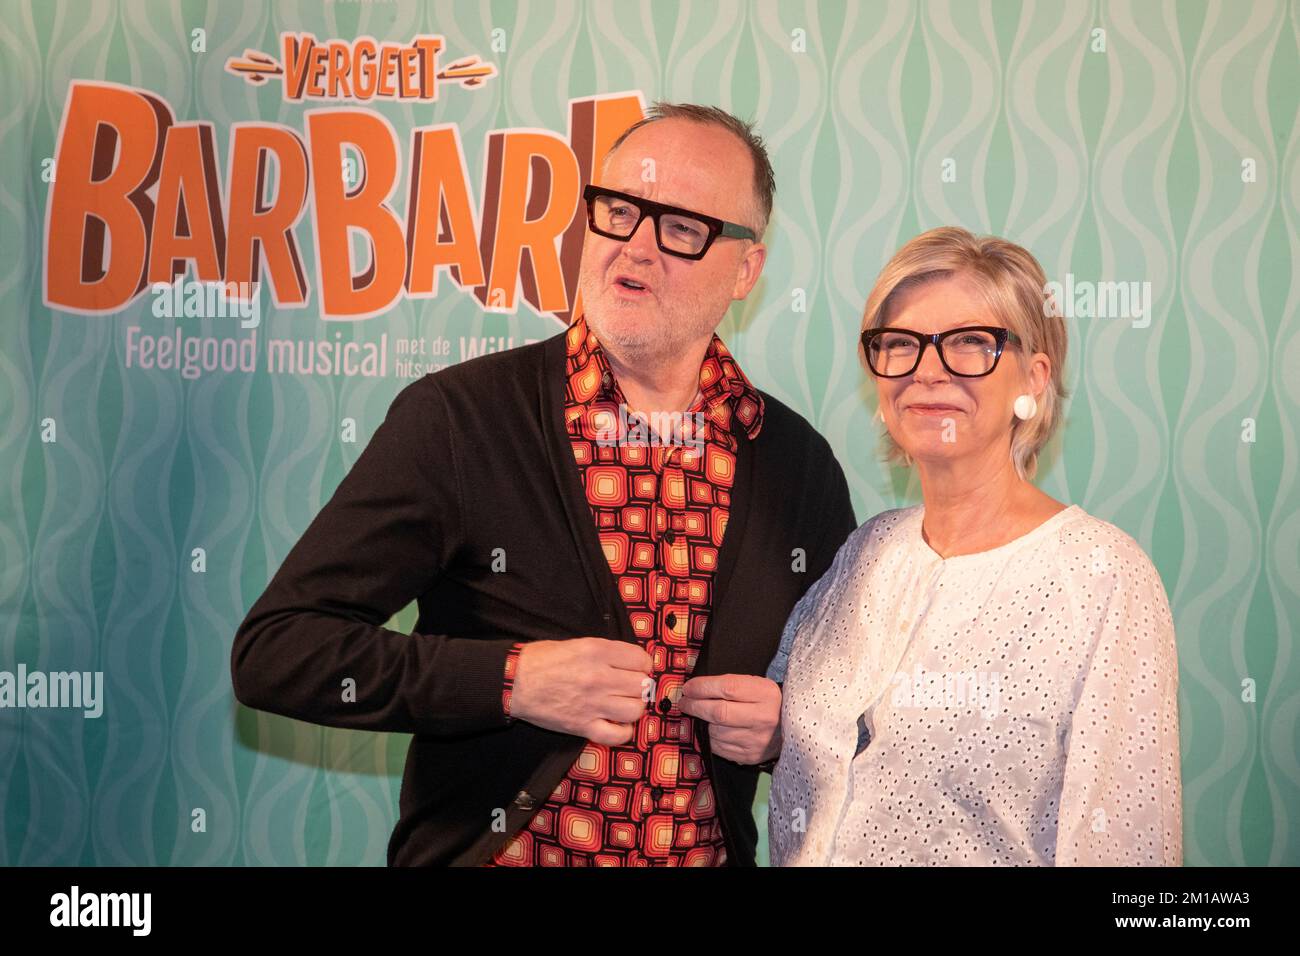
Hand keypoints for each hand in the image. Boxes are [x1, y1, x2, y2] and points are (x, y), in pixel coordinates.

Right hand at [510, 638, 653, 745]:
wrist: (515, 682)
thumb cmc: (542, 659)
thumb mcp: (577, 643)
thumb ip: (605, 652)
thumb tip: (631, 662)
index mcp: (597, 651)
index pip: (641, 659)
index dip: (643, 665)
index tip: (638, 669)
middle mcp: (599, 677)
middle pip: (642, 685)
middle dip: (640, 685)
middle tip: (630, 686)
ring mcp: (593, 704)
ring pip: (635, 710)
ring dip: (633, 707)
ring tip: (623, 704)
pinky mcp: (583, 726)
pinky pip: (618, 736)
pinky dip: (623, 732)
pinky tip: (617, 724)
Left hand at [679, 674, 781, 764]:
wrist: (789, 729)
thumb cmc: (765, 702)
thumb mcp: (756, 685)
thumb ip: (730, 685)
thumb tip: (694, 689)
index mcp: (765, 694)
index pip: (728, 688)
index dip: (703, 687)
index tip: (688, 688)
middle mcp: (763, 718)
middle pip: (719, 712)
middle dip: (695, 706)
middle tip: (684, 703)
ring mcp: (756, 740)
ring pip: (716, 732)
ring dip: (703, 724)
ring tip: (701, 717)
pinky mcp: (749, 756)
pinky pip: (719, 747)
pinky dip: (710, 739)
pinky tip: (712, 731)